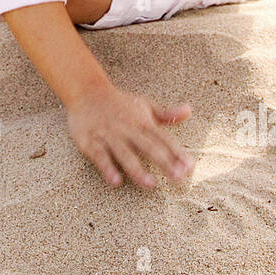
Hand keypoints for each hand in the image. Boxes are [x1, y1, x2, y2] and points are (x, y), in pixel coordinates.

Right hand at [65, 83, 192, 188]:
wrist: (86, 90)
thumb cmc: (118, 103)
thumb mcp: (144, 104)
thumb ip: (166, 113)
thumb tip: (189, 111)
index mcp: (142, 122)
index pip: (163, 138)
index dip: (177, 153)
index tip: (189, 167)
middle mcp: (128, 128)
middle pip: (148, 146)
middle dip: (164, 162)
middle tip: (178, 178)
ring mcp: (108, 135)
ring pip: (124, 153)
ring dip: (137, 169)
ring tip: (150, 184)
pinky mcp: (89, 141)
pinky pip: (99, 156)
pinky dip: (107, 168)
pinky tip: (115, 182)